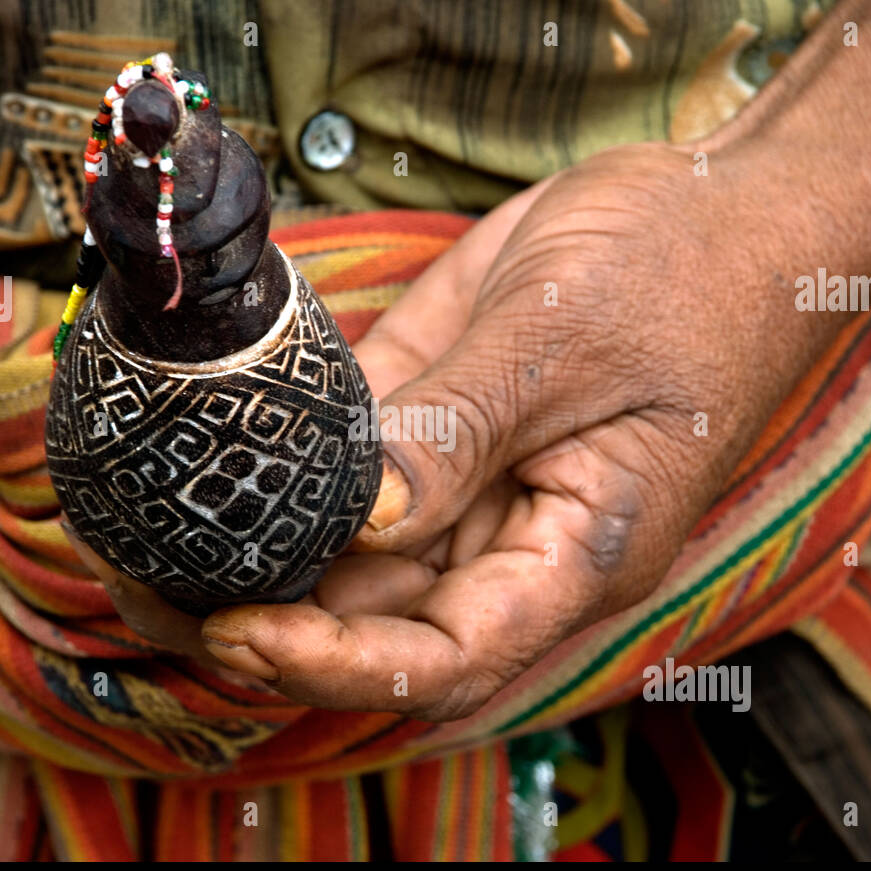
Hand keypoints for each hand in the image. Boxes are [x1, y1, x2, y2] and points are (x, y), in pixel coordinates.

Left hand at [70, 140, 851, 719]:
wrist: (725, 206)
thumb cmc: (686, 270)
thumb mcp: (568, 339)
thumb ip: (460, 432)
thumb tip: (360, 516)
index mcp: (576, 548)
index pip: (450, 654)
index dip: (338, 664)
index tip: (237, 631)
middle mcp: (518, 538)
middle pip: (386, 629)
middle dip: (273, 634)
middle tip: (154, 600)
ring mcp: (477, 485)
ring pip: (357, 564)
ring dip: (263, 565)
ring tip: (146, 550)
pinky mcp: (443, 427)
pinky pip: (356, 482)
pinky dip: (286, 489)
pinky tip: (207, 477)